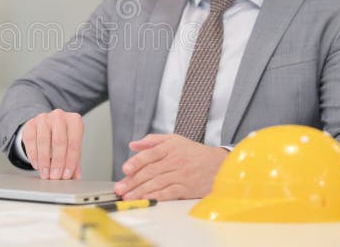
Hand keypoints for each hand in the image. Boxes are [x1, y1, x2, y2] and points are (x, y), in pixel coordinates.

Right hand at [21, 109, 83, 179]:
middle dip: (57, 162)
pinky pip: (31, 141)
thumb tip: (76, 177)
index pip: (74, 143)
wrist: (48, 125)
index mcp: (74, 121)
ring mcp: (44, 118)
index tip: (66, 175)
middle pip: (59, 141)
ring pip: (43, 141)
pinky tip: (37, 165)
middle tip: (55, 177)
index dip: (70, 161)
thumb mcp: (72, 146)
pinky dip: (33, 156)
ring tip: (45, 174)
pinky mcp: (30, 124)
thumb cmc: (64, 136)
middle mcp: (59, 116)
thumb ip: (75, 161)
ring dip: (44, 161)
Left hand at [113, 134, 227, 200]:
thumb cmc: (194, 153)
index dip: (136, 162)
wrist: (219, 165)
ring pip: (157, 183)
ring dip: (140, 191)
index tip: (125, 169)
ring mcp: (181, 175)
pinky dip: (156, 196)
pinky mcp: (187, 188)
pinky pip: (169, 193)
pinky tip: (146, 199)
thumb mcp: (174, 140)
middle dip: (133, 181)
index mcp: (170, 147)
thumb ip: (152, 141)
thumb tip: (133, 145)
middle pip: (150, 171)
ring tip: (128, 196)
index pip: (149, 154)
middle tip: (120, 188)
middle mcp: (175, 161)